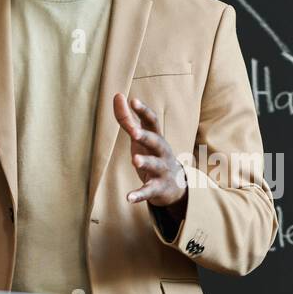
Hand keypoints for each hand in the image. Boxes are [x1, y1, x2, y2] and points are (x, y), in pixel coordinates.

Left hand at [112, 94, 186, 209]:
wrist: (175, 186)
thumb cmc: (153, 155)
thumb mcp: (141, 137)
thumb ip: (127, 119)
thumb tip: (117, 95)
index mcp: (156, 138)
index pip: (152, 122)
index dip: (143, 111)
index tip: (133, 101)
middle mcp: (162, 152)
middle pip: (156, 142)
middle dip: (146, 137)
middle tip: (134, 133)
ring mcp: (162, 170)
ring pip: (155, 165)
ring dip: (145, 162)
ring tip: (135, 161)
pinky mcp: (158, 188)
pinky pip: (149, 191)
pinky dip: (139, 195)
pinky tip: (128, 198)